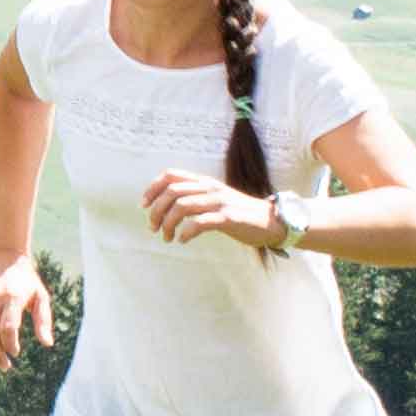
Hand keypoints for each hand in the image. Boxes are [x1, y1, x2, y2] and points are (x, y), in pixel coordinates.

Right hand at [0, 253, 54, 367]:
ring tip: (7, 323)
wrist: (3, 257)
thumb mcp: (41, 297)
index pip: (8, 328)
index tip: (16, 353)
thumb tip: (47, 345)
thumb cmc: (27, 281)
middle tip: (6, 367)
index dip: (10, 345)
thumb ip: (44, 321)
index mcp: (13, 298)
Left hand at [144, 171, 285, 251]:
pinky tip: (183, 240)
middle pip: (172, 192)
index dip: (152, 188)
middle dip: (156, 211)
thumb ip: (194, 198)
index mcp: (205, 182)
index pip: (171, 175)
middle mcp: (210, 188)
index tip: (144, 206)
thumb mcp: (215, 199)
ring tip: (167, 237)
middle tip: (153, 228)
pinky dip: (186, 232)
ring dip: (168, 224)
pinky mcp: (228, 217)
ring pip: (182, 206)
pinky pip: (200, 222)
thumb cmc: (239, 212)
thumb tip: (167, 208)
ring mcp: (219, 202)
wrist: (271, 221)